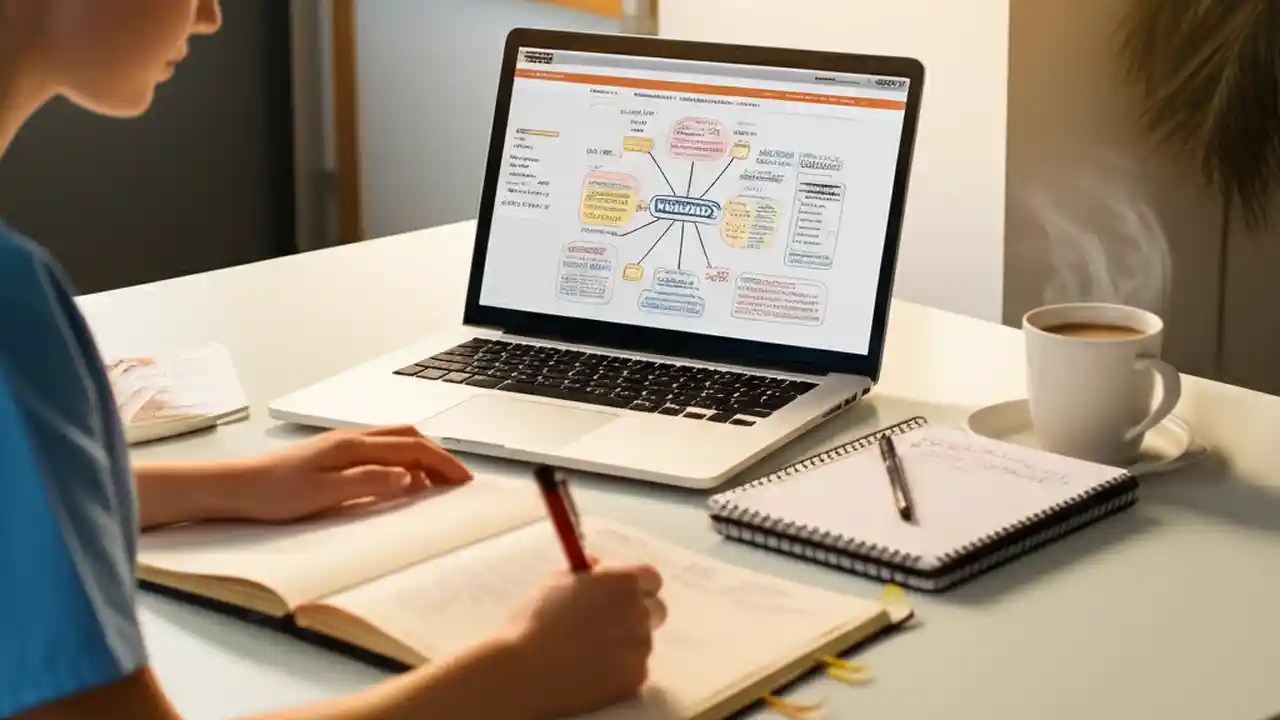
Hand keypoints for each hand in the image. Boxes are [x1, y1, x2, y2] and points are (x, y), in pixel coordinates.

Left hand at [225, 426, 472, 521]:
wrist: (234, 487)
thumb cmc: (273, 493)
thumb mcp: (324, 494)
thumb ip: (369, 482)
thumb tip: (409, 476)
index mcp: (353, 446)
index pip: (412, 449)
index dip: (443, 463)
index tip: (463, 480)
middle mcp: (351, 438)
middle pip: (409, 437)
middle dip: (439, 455)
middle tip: (457, 479)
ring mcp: (342, 443)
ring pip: (395, 441)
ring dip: (421, 457)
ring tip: (436, 481)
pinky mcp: (333, 453)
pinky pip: (380, 450)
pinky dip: (401, 460)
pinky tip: (399, 479)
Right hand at [503, 564, 666, 717]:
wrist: (522, 671)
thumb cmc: (532, 623)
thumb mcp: (555, 582)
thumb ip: (586, 574)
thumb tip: (599, 571)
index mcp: (621, 582)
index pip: (651, 578)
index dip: (637, 586)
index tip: (622, 594)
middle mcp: (638, 612)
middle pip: (656, 610)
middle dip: (638, 614)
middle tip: (610, 623)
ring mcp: (639, 647)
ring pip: (643, 641)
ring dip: (626, 643)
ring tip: (589, 650)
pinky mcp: (635, 678)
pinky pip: (635, 669)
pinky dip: (619, 670)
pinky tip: (590, 670)